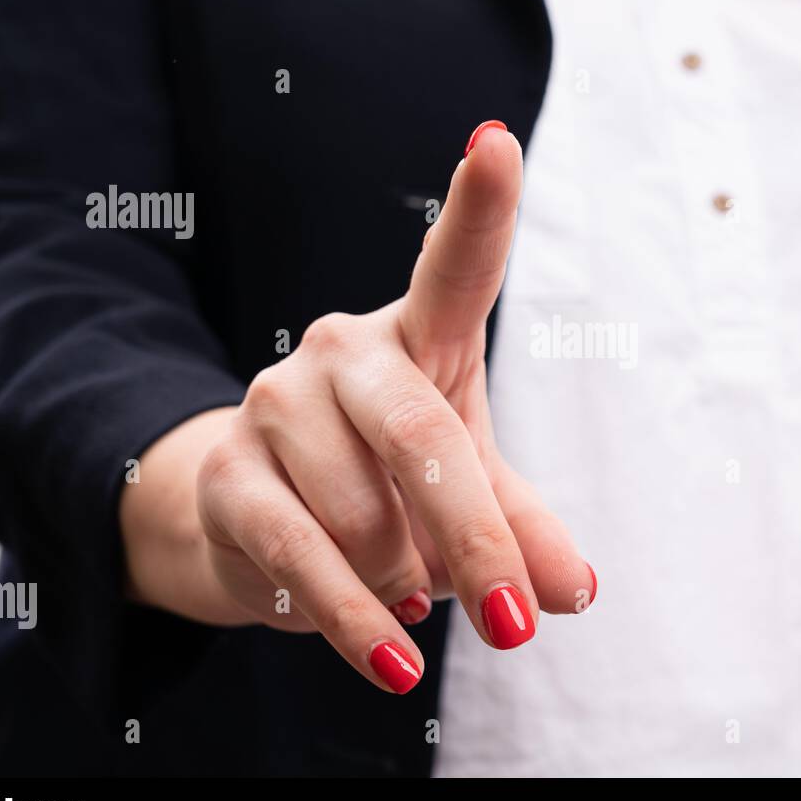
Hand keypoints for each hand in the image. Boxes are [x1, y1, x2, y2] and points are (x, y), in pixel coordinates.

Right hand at [120, 121, 594, 693]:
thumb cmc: (383, 482)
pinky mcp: (226, 471)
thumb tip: (574, 590)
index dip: (479, 206)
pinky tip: (388, 657)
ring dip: (401, 578)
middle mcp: (343, 351)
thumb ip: (519, 526)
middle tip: (515, 625)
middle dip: (475, 537)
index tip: (497, 143)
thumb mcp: (464, 491)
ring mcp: (276, 402)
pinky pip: (299, 557)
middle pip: (422, 435)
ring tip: (406, 590)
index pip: (455, 266)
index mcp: (418, 338)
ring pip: (362, 512)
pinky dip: (353, 622)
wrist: (250, 515)